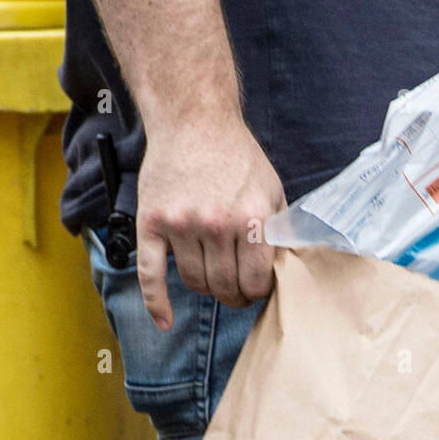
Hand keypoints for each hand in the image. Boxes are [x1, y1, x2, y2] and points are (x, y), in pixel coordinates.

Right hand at [135, 112, 285, 328]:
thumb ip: (278, 231)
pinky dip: (156, 303)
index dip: (257, 292)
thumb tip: (287, 272)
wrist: (193, 118)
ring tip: (213, 277)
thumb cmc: (237, 157)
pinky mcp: (152, 222)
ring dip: (206, 288)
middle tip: (235, 288)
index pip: (255, 282)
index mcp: (250, 219)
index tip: (254, 288)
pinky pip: (151, 274)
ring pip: (195, 283)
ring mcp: (181, 224)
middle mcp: (215, 224)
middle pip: (224, 288)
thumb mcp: (272, 190)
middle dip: (233, 294)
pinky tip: (165, 321)